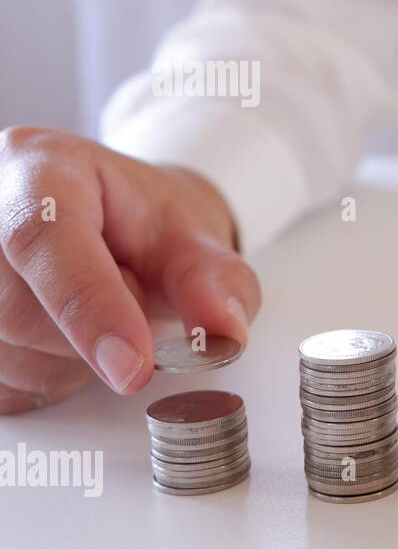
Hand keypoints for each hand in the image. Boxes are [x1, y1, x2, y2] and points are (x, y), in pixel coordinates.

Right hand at [0, 127, 259, 413]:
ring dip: (70, 362)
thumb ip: (217, 284)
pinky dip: (44, 378)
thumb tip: (224, 332)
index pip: (41, 236)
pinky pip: (0, 382)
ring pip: (5, 353)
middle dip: (93, 334)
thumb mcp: (198, 243)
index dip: (88, 306)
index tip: (134, 364)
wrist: (126, 232)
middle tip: (131, 299)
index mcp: (41, 166)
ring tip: (100, 315)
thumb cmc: (149, 227)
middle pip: (17, 309)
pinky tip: (67, 342)